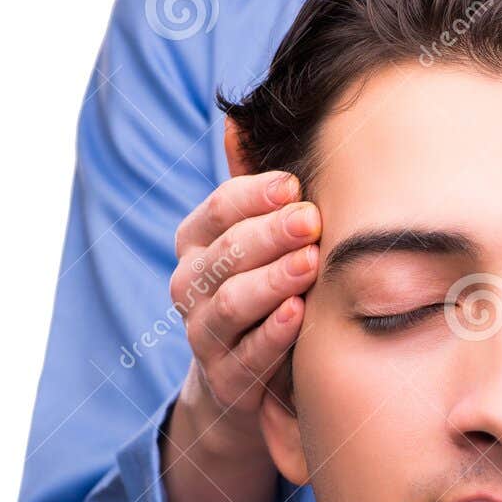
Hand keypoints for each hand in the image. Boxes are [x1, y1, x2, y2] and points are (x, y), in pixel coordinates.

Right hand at [169, 124, 319, 458]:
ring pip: (231, 304)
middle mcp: (189, 286)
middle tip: (311, 220)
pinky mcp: (226, 381)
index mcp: (195, 243)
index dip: (253, 196)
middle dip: (269, 234)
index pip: (217, 210)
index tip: (294, 184)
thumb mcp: (261, 239)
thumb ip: (254, 190)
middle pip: (225, 253)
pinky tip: (301, 314)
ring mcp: (203, 336)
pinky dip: (273, 334)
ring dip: (272, 281)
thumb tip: (235, 120)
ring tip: (310, 263)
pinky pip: (247, 356)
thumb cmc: (266, 290)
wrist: (252, 381)